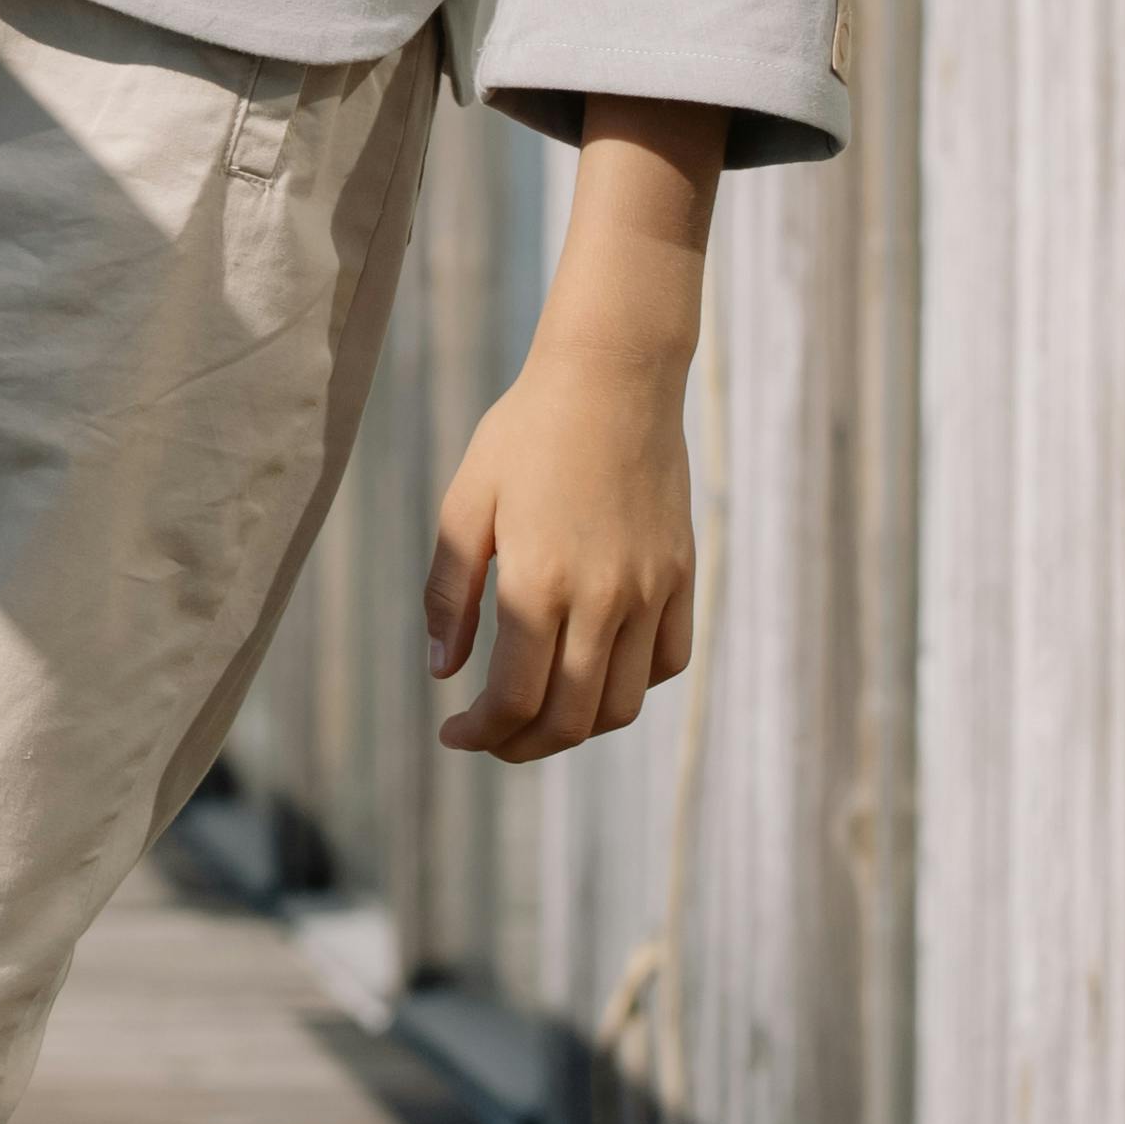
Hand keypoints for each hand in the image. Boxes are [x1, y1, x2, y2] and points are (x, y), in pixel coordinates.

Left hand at [424, 98, 719, 758]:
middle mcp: (604, 600)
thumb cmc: (526, 434)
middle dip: (524, 745)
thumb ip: (450, 594)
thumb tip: (442, 672)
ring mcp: (652, 591)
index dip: (481, 734)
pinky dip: (629, 685)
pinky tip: (593, 669)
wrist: (614, 377)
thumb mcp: (465, 504)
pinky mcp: (682, 577)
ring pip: (623, 704)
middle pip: (572, 720)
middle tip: (491, 739)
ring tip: (538, 712)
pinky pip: (665, 663)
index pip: (515, 700)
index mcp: (539, 584)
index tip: (453, 735)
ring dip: (577, 726)